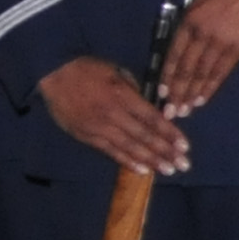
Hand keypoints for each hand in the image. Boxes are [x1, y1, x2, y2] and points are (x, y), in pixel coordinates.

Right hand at [41, 55, 191, 173]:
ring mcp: (98, 127)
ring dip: (151, 160)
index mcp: (122, 94)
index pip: (152, 118)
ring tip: (168, 170)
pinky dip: (128, 161)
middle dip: (166, 152)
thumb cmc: (88, 69)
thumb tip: (153, 109)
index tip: (184, 146)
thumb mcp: (116, 71)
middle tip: (183, 165)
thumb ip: (135, 90)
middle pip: (144, 136)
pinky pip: (110, 152)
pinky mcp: (86, 136)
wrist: (53, 73)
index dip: (170, 133)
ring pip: (129, 147)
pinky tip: (143, 170)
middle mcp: (112, 113)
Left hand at [156, 0, 238, 116]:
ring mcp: (219, 44)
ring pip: (202, 74)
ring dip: (192, 94)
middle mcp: (201, 35)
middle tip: (171, 111)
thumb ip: (190, 23)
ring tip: (185, 110)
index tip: (162, 93)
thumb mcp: (200, 1)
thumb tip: (183, 44)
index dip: (167, 76)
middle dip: (177, 92)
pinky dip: (211, 87)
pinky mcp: (237, 50)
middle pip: (186, 68)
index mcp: (189, 22)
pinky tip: (203, 99)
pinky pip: (220, 72)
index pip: (174, 54)